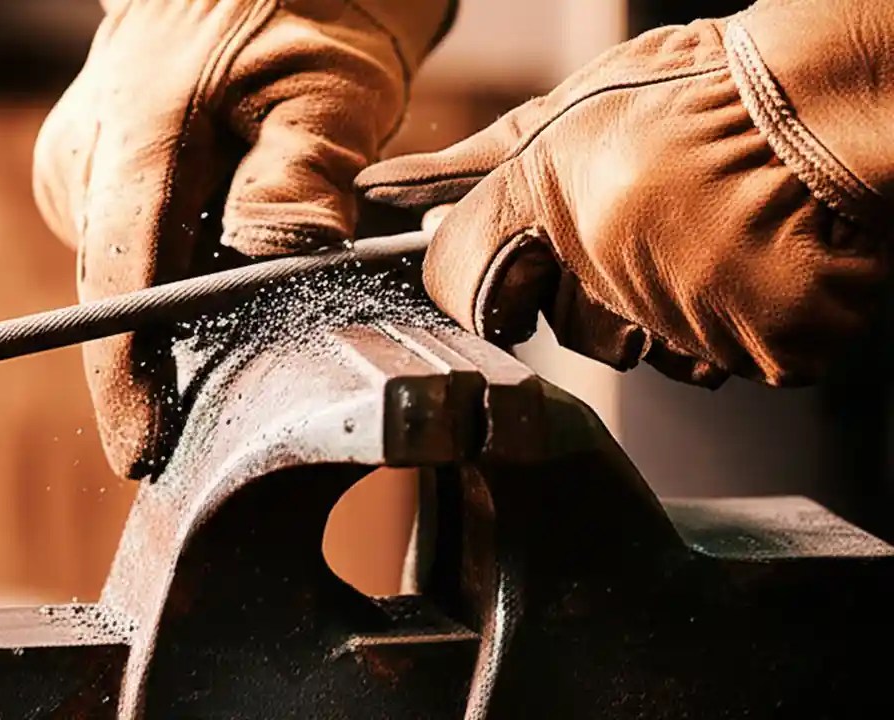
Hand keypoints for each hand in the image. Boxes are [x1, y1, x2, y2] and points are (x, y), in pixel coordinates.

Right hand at [33, 0, 449, 476]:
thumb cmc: (300, 14)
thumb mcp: (329, 87)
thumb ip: (300, 179)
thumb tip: (275, 270)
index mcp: (132, 136)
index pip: (118, 282)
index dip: (126, 379)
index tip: (143, 450)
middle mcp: (82, 162)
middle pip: (122, 295)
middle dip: (180, 351)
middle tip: (253, 385)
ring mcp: (76, 172)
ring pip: (130, 279)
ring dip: (191, 307)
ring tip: (258, 298)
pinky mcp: (88, 181)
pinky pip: (133, 254)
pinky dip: (184, 276)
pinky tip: (231, 261)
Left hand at [357, 9, 887, 388]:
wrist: (816, 103)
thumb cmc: (687, 95)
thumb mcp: (559, 117)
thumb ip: (471, 167)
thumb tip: (386, 189)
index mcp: (541, 213)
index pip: (458, 282)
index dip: (483, 272)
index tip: (517, 259)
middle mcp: (601, 281)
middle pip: (562, 329)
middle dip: (589, 288)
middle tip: (636, 227)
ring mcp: (678, 325)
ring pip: (639, 352)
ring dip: (659, 309)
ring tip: (695, 239)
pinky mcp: (752, 355)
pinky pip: (714, 363)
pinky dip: (723, 324)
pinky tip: (734, 266)